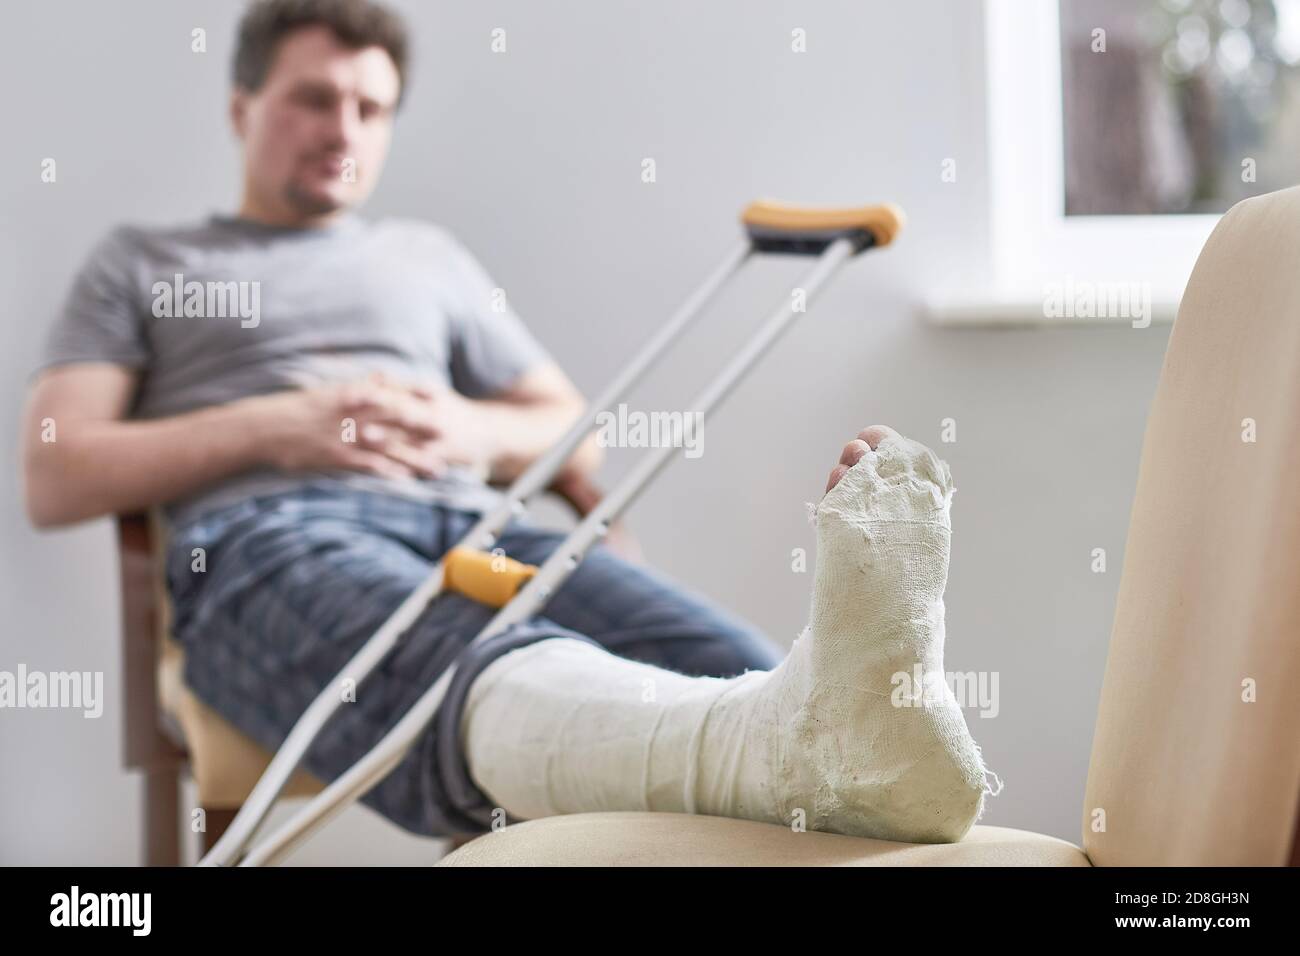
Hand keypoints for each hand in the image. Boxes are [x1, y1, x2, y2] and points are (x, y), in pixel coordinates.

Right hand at [243, 379, 447, 479]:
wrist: (266, 427)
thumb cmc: (299, 408)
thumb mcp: (332, 391)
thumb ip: (363, 385)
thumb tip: (384, 376)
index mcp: (354, 395)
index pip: (393, 395)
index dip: (418, 400)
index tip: (441, 402)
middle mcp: (353, 414)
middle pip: (397, 421)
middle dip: (424, 428)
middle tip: (450, 434)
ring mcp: (346, 436)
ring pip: (388, 447)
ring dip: (414, 458)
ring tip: (437, 468)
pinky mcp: (336, 456)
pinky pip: (367, 464)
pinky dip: (387, 471)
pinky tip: (404, 479)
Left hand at [347, 374, 500, 476]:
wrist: (489, 431)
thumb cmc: (452, 412)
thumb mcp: (432, 394)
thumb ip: (403, 387)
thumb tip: (374, 376)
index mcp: (427, 393)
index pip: (395, 388)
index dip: (371, 390)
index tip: (348, 392)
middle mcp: (432, 409)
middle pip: (400, 407)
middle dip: (375, 409)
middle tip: (350, 410)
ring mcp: (440, 431)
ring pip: (409, 433)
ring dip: (387, 435)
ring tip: (365, 436)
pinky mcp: (447, 450)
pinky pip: (425, 457)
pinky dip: (407, 462)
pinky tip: (388, 466)